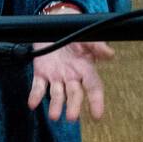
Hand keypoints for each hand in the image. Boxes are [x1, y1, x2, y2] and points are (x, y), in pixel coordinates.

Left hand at [27, 5, 114, 122]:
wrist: (54, 23)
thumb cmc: (73, 31)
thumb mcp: (86, 36)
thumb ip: (97, 45)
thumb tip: (110, 54)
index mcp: (85, 69)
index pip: (93, 87)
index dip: (96, 101)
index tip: (97, 115)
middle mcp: (71, 76)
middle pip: (74, 94)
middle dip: (73, 106)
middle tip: (72, 117)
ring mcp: (56, 76)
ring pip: (57, 94)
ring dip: (55, 105)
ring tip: (54, 116)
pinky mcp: (41, 73)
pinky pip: (38, 87)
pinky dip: (35, 96)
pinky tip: (32, 104)